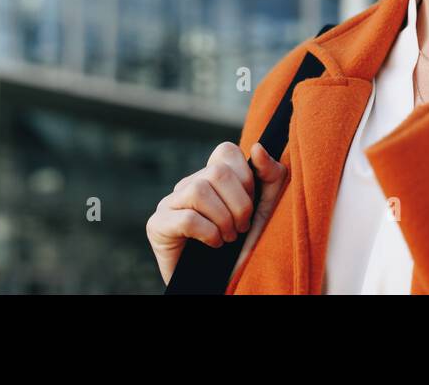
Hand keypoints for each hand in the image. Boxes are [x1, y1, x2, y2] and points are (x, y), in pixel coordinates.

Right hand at [145, 141, 287, 285]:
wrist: (224, 281)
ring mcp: (169, 203)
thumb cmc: (244, 244)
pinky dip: (208, 234)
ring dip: (223, 219)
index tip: (251, 202)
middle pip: (216, 172)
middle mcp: (188, 184)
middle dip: (240, 203)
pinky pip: (186, 219)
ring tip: (228, 237)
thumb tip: (257, 147)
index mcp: (211, 176)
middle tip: (243, 227)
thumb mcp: (267, 208)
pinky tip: (213, 244)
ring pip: (199, 191)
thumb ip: (271, 176)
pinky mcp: (157, 225)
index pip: (225, 151)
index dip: (245, 176)